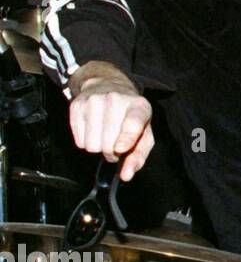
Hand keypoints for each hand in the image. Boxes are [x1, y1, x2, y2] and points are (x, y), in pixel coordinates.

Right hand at [68, 62, 153, 181]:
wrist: (107, 86)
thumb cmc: (129, 116)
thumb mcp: (143, 134)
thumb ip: (138, 156)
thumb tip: (126, 175)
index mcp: (139, 106)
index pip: (132, 123)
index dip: (126, 138)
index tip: (120, 148)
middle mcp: (116, 100)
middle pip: (108, 144)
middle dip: (112, 152)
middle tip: (116, 144)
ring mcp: (94, 101)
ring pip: (91, 145)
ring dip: (98, 148)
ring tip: (105, 136)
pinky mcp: (76, 105)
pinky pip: (79, 141)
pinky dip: (86, 141)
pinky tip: (93, 130)